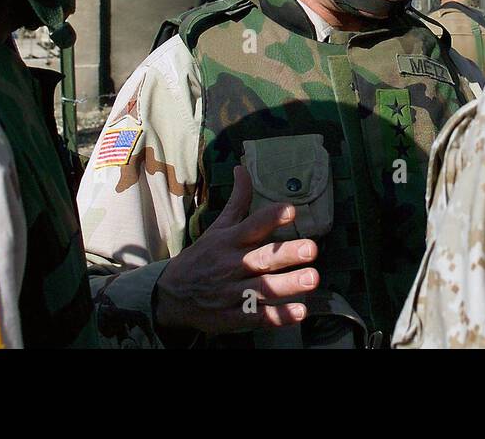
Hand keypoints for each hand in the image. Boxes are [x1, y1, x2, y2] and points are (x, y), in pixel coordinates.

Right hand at [153, 165, 319, 335]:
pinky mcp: (233, 317)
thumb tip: (242, 167)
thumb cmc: (203, 257)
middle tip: (312, 249)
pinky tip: (299, 313)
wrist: (171, 296)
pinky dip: (277, 317)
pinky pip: (257, 317)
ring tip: (313, 278)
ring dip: (288, 285)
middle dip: (287, 254)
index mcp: (228, 242)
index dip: (270, 218)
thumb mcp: (218, 228)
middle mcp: (231, 266)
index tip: (290, 210)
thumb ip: (237, 201)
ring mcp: (231, 293)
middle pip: (262, 259)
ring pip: (263, 288)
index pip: (251, 227)